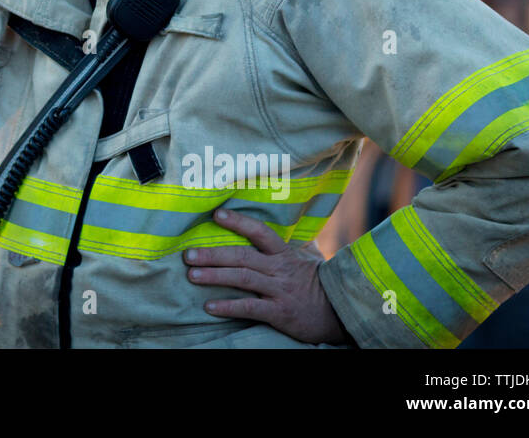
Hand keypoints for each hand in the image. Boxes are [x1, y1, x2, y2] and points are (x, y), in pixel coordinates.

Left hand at [183, 207, 353, 344]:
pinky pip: (250, 308)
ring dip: (215, 276)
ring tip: (192, 275)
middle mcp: (279, 269)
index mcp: (283, 254)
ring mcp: (279, 290)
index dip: (238, 222)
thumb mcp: (307, 257)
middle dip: (213, 254)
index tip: (217, 214)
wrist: (340, 312)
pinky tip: (209, 307)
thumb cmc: (316, 282)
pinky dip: (228, 307)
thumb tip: (280, 220)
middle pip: (242, 256)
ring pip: (242, 279)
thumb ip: (289, 241)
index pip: (260, 232)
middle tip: (188, 254)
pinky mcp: (279, 312)